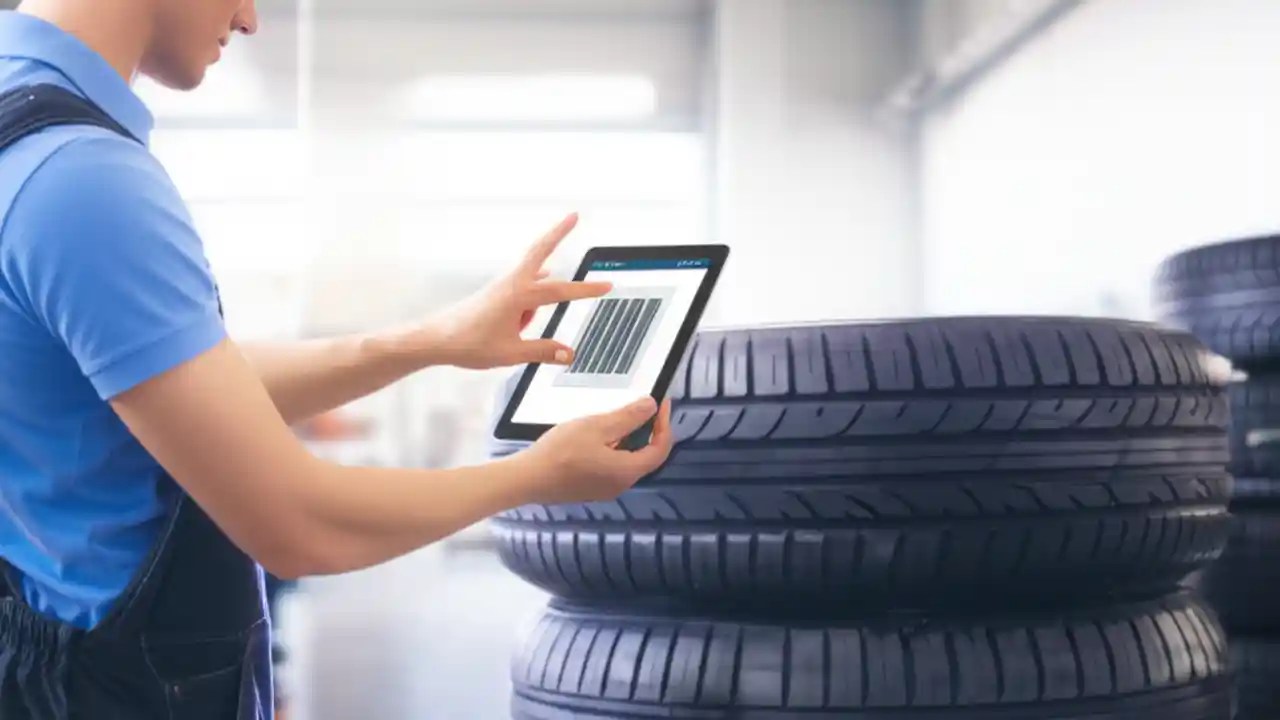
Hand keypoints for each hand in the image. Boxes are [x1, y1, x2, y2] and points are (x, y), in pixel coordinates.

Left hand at [430, 213, 611, 369]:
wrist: (435, 339)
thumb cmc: (468, 344)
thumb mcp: (511, 353)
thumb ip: (543, 352)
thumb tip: (570, 353)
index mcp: (517, 295)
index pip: (560, 291)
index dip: (586, 290)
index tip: (607, 286)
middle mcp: (510, 283)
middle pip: (540, 250)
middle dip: (559, 233)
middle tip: (575, 215)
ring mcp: (502, 285)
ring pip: (529, 278)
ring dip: (533, 300)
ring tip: (510, 334)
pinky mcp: (496, 292)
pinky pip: (520, 287)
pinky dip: (531, 291)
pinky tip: (539, 291)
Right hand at [518, 397, 673, 504]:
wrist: (527, 479)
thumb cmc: (559, 453)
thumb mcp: (597, 426)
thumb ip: (628, 417)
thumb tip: (651, 406)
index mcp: (627, 471)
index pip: (660, 449)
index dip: (664, 424)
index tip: (660, 404)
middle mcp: (620, 485)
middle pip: (645, 456)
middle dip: (648, 431)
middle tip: (642, 408)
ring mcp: (604, 489)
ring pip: (627, 461)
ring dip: (629, 439)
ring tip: (619, 417)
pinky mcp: (590, 489)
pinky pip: (612, 467)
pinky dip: (614, 449)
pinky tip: (599, 436)